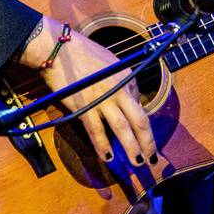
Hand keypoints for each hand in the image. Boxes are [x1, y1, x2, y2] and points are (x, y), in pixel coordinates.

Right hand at [20, 16, 158, 168]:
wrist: (60, 49)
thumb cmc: (85, 54)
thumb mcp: (113, 64)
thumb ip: (123, 83)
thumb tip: (132, 99)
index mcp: (127, 80)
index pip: (141, 108)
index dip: (146, 128)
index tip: (148, 141)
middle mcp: (119, 90)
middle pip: (139, 121)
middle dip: (148, 143)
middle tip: (153, 160)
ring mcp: (102, 99)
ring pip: (122, 129)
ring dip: (131, 148)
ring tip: (137, 163)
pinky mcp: (84, 106)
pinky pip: (96, 131)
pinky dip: (102, 146)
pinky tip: (108, 157)